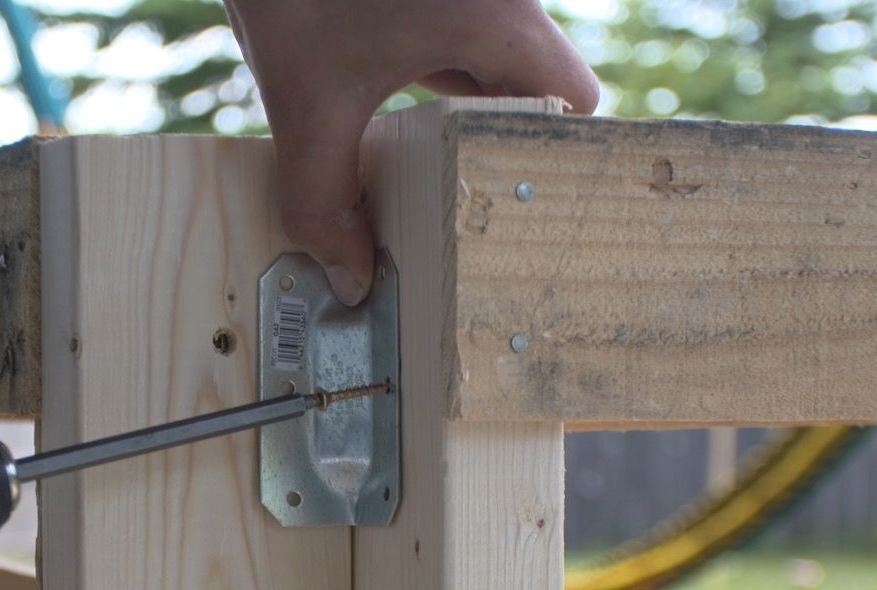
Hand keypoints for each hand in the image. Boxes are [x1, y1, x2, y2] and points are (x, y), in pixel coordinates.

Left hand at [223, 0, 598, 304]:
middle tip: (467, 213)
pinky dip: (433, 74)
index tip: (514, 210)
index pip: (574, 102)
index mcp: (502, 22)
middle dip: (496, 149)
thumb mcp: (303, 102)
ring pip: (492, 59)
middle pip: (532, 86)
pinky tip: (393, 110)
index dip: (553, 160)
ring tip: (426, 176)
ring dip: (462, 115)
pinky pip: (455, 32)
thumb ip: (324, 199)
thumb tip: (350, 276)